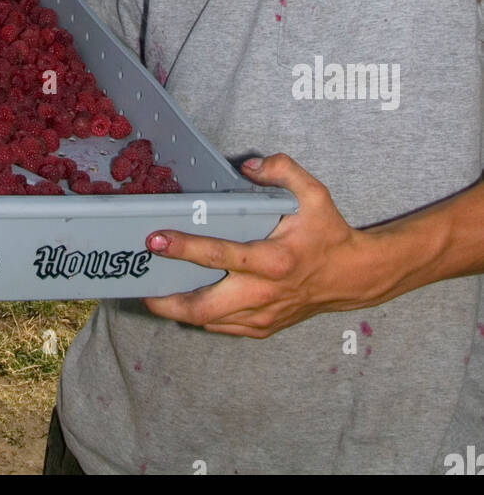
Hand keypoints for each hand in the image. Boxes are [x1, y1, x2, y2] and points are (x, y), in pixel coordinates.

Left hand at [142, 152, 374, 336]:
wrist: (353, 277)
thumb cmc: (329, 234)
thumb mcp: (314, 194)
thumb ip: (283, 170)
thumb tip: (248, 166)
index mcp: (273, 260)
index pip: (220, 255)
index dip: (184, 248)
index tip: (155, 240)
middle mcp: (264, 293)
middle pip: (205, 307)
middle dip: (167, 300)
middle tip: (141, 283)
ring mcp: (263, 316)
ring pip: (209, 322)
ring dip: (178, 310)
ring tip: (152, 292)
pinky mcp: (263, 328)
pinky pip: (223, 328)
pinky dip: (200, 318)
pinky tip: (185, 301)